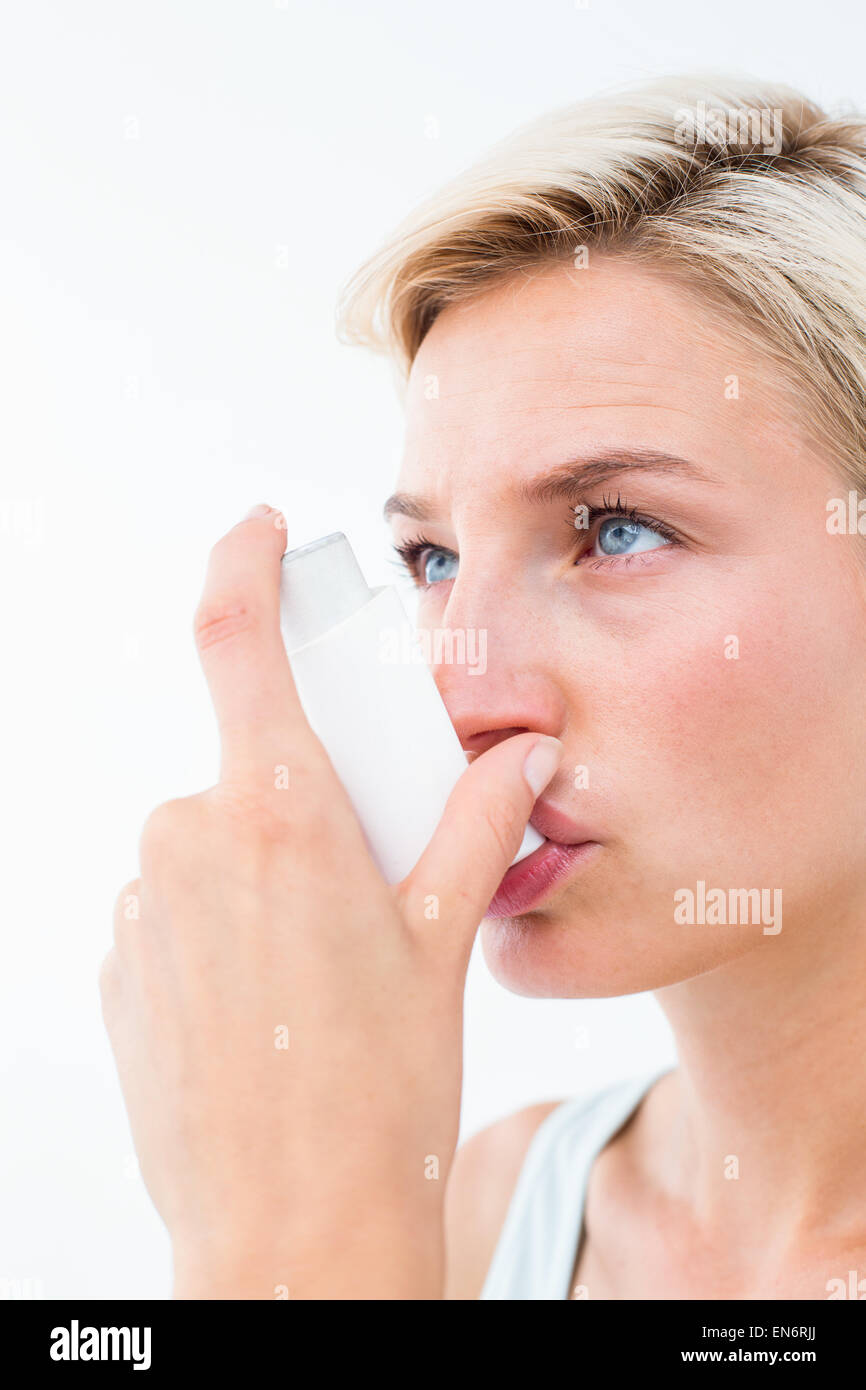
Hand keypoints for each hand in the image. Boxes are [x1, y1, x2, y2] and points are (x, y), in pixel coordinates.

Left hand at [100, 505, 560, 1298]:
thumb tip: (520, 759)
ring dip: (264, 874)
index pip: (235, 641)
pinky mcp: (120, 965)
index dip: (242, 565)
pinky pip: (175, 908)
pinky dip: (221, 929)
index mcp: (279, 815)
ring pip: (213, 845)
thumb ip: (476, 826)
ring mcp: (143, 906)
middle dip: (305, 800)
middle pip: (250, 768)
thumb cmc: (377, 1086)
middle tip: (360, 881)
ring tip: (320, 968)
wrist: (292, 1226)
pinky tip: (270, 1004)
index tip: (257, 531)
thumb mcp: (440, 940)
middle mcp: (192, 843)